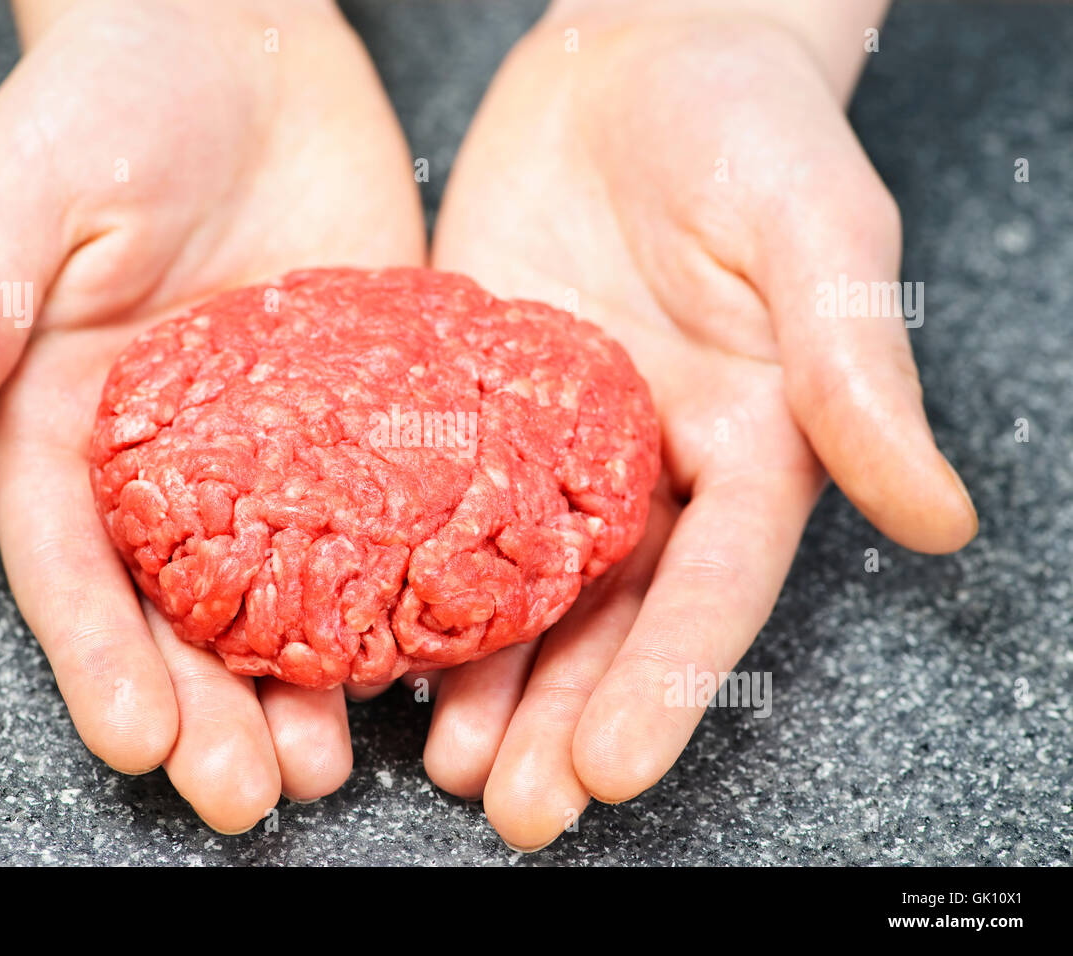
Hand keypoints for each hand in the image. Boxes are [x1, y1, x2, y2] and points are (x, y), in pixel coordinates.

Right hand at [0, 0, 424, 831]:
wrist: (235, 36)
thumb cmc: (104, 100)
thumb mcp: (15, 202)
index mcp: (70, 430)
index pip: (76, 571)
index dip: (100, 661)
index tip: (138, 741)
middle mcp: (172, 459)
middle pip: (184, 611)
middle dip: (211, 709)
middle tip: (255, 791)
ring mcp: (276, 440)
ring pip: (287, 589)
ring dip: (306, 683)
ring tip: (336, 761)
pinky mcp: (361, 402)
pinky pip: (383, 510)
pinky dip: (399, 586)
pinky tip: (427, 648)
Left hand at [425, 3, 976, 848]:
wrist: (637, 54)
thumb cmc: (746, 124)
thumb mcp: (818, 235)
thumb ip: (859, 374)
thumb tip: (938, 517)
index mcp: (751, 444)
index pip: (710, 589)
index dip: (667, 684)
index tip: (616, 771)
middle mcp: (654, 465)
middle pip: (614, 619)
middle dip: (569, 718)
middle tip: (515, 808)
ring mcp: (560, 443)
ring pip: (526, 588)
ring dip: (490, 681)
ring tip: (448, 766)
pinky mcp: (479, 403)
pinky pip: (444, 507)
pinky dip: (417, 580)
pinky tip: (380, 645)